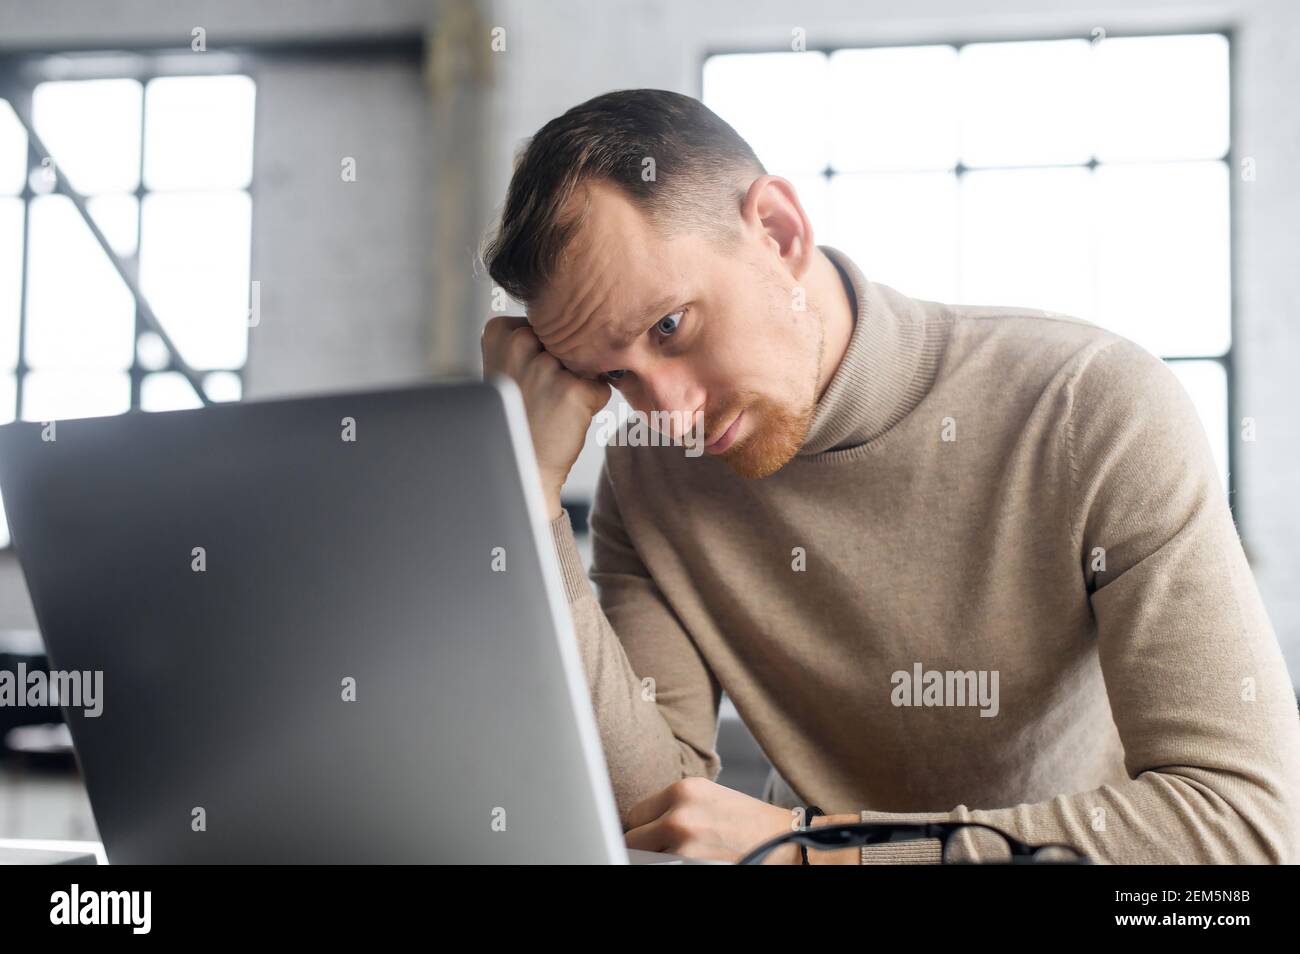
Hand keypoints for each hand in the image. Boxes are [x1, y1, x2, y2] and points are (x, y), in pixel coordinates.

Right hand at [481, 315, 609, 519]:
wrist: (521, 466)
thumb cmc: (519, 416)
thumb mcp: (509, 365)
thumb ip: (534, 337)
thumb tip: (584, 324)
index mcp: (500, 331)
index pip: (548, 324)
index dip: (544, 352)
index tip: (524, 378)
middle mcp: (520, 343)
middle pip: (569, 339)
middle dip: (564, 365)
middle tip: (541, 395)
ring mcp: (547, 366)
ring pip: (587, 360)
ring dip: (578, 384)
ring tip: (551, 407)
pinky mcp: (575, 390)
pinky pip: (600, 385)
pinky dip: (591, 402)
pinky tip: (564, 417)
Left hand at [623, 777, 804, 863]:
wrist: (790, 843)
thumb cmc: (751, 826)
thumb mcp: (709, 801)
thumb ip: (674, 807)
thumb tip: (641, 827)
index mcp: (684, 790)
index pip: (635, 814)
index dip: (643, 830)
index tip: (650, 839)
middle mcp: (680, 814)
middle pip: (633, 838)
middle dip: (646, 847)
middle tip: (667, 852)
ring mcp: (684, 844)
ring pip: (644, 858)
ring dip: (657, 860)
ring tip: (687, 857)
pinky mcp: (691, 868)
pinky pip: (661, 869)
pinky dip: (671, 868)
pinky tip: (694, 865)